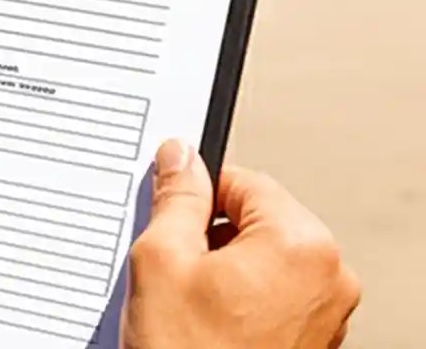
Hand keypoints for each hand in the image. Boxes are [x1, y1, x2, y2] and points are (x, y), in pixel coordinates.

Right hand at [122, 140, 359, 347]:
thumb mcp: (161, 260)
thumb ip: (175, 199)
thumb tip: (181, 158)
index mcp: (300, 244)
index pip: (243, 181)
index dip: (196, 192)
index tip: (167, 207)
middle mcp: (327, 277)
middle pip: (256, 221)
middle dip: (209, 235)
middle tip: (169, 266)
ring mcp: (325, 314)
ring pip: (261, 260)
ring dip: (220, 269)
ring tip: (184, 303)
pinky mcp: (312, 342)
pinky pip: (270, 297)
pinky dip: (235, 300)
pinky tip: (201, 322)